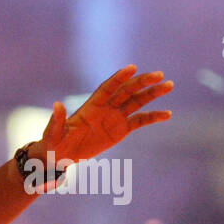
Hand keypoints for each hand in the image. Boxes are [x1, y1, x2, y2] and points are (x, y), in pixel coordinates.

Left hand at [37, 64, 173, 164]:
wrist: (62, 155)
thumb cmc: (54, 142)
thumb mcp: (53, 133)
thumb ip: (57, 120)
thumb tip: (57, 104)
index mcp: (91, 106)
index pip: (108, 88)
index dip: (119, 78)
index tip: (132, 68)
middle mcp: (106, 107)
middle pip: (127, 91)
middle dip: (142, 82)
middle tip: (159, 75)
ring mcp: (115, 117)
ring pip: (137, 102)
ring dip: (153, 93)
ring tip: (169, 85)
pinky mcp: (121, 129)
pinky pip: (140, 121)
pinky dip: (153, 117)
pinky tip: (167, 114)